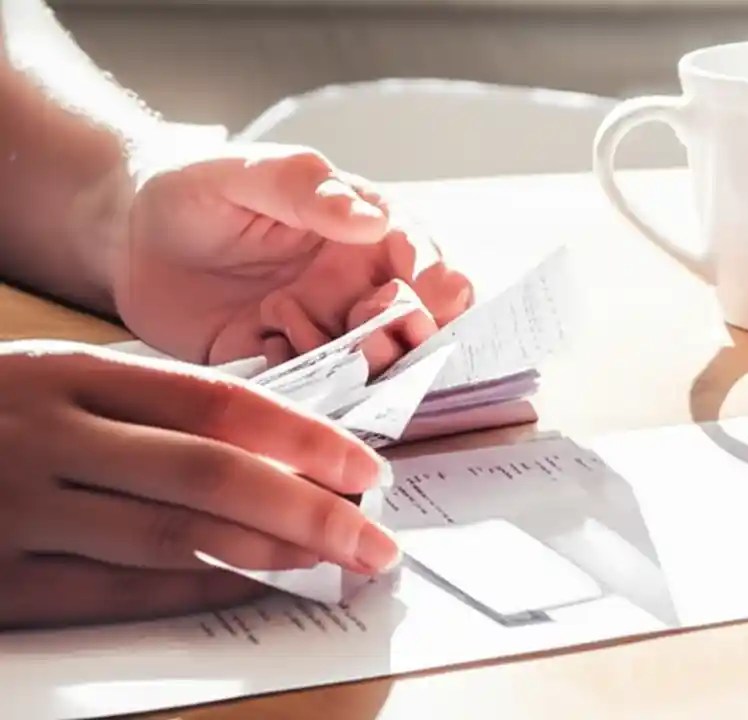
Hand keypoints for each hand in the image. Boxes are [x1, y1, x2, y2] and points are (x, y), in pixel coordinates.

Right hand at [0, 342, 400, 628]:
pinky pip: (113, 592)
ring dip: (265, 554)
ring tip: (333, 563)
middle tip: (377, 538)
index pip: (216, 403)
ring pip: (169, 536)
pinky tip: (250, 591)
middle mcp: (46, 435)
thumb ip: (145, 402)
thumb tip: (273, 441)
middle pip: (209, 473)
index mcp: (69, 374)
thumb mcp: (53, 379)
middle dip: (308, 508)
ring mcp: (15, 508)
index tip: (366, 469)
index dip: (303, 438)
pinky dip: (192, 593)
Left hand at [115, 143, 473, 368]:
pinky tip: (270, 350)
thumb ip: (306, 188)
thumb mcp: (247, 171)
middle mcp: (353, 287)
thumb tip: (371, 218)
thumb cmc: (196, 186)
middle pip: (415, 322)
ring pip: (370, 363)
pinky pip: (310, 389)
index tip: (439, 293)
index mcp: (364, 234)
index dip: (442, 280)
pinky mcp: (280, 366)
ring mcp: (320, 331)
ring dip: (366, 363)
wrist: (126, 235)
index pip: (425, 258)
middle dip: (414, 332)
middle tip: (385, 329)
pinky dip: (306, 384)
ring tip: (339, 348)